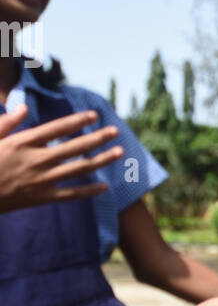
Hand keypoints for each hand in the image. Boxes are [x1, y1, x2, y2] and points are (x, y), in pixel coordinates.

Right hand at [0, 104, 122, 212]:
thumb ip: (8, 122)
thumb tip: (24, 107)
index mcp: (23, 142)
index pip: (57, 128)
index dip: (78, 121)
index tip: (94, 115)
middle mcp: (35, 161)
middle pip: (74, 147)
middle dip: (97, 138)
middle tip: (115, 131)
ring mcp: (40, 181)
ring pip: (77, 169)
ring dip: (100, 160)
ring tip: (119, 153)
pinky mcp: (40, 198)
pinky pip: (70, 194)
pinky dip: (88, 191)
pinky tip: (104, 186)